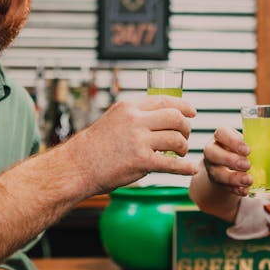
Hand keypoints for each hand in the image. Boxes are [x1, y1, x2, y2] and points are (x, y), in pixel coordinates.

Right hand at [65, 94, 197, 193]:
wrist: (77, 166)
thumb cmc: (95, 146)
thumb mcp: (114, 119)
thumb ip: (136, 117)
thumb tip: (161, 118)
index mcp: (129, 108)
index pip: (164, 100)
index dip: (183, 106)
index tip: (192, 112)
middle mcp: (135, 121)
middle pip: (175, 117)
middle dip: (186, 127)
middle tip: (185, 136)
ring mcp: (139, 141)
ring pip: (176, 139)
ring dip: (183, 147)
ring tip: (180, 153)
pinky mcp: (141, 162)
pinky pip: (171, 164)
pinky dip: (185, 167)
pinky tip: (190, 169)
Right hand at [202, 127, 253, 196]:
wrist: (230, 167)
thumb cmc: (242, 152)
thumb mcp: (251, 147)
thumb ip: (264, 152)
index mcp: (222, 136)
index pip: (221, 133)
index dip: (232, 141)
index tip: (247, 150)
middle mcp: (213, 151)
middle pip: (213, 153)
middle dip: (230, 160)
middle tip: (247, 165)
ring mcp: (213, 167)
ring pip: (217, 173)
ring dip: (234, 178)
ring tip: (249, 180)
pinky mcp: (216, 182)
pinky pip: (224, 186)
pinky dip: (236, 189)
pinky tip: (245, 191)